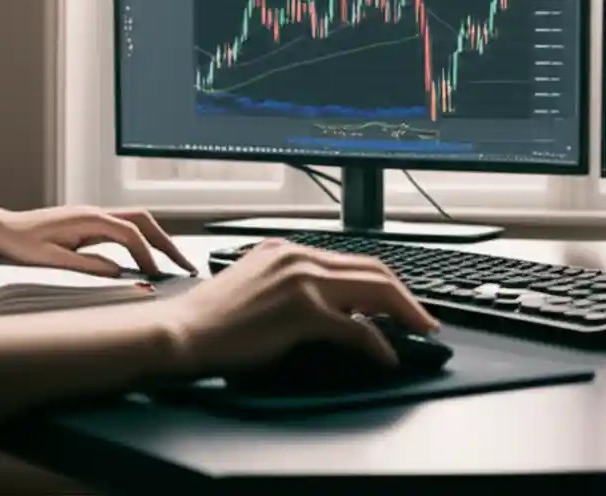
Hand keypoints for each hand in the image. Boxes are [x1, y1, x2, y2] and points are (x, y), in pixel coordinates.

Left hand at [0, 205, 197, 276]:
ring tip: (171, 260)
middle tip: (182, 263)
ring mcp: (94, 216)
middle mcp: (96, 213)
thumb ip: (87, 265)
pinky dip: (141, 239)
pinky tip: (145, 256)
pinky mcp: (91, 223)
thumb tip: (119, 271)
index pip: (130, 234)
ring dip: (157, 239)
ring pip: (137, 221)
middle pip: (144, 220)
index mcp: (89, 220)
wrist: (0, 229)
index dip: (147, 254)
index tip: (157, 273)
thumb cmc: (21, 243)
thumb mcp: (52, 259)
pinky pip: (125, 227)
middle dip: (166, 241)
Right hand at [165, 239, 439, 376]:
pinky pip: (356, 328)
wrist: (181, 332)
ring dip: (404, 312)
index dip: (383, 281)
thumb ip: (295, 287)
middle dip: (406, 294)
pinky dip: (377, 344)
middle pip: (373, 268)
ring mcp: (302, 280)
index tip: (400, 300)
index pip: (352, 259)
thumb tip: (338, 309)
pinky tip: (386, 357)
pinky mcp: (302, 310)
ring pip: (374, 289)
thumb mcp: (257, 286)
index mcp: (288, 249)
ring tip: (420, 331)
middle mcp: (299, 256)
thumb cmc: (212, 320)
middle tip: (424, 318)